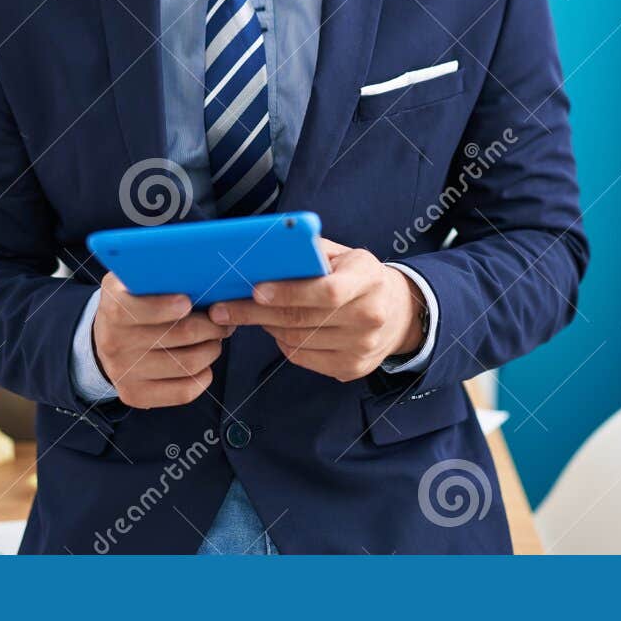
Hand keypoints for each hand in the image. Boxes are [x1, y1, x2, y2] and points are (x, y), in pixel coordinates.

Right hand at [93, 272, 234, 407]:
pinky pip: (182, 392)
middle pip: (177, 335)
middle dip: (211, 326)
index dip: (164, 307)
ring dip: (212, 349)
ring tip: (217, 338)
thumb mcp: (134, 279)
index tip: (187, 303)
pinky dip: (203, 377)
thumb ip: (157, 272)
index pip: (135, 309)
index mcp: (113, 306)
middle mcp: (114, 341)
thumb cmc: (134, 301)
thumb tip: (199, 268)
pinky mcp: (135, 395)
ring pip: (186, 364)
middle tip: (224, 319)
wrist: (106, 338)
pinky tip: (205, 363)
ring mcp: (123, 372)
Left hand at [208, 238, 424, 382]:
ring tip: (250, 313)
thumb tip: (265, 251)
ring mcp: (362, 347)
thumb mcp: (344, 254)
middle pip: (304, 319)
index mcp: (368, 280)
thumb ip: (310, 252)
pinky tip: (276, 329)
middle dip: (256, 313)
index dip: (289, 293)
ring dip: (267, 327)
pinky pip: (303, 358)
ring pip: (298, 341)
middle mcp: (370, 316)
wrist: (398, 313)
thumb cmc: (359, 276)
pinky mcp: (351, 369)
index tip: (255, 290)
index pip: (327, 291)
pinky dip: (282, 343)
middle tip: (221, 308)